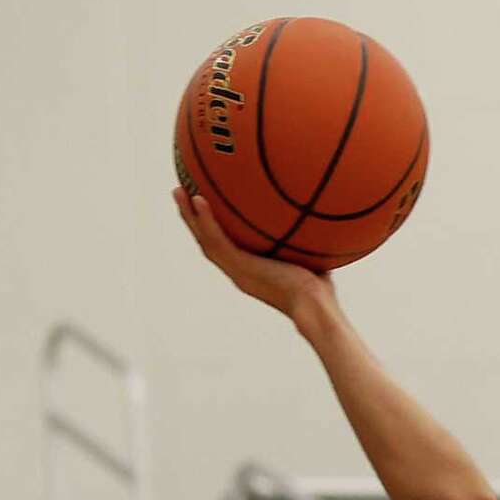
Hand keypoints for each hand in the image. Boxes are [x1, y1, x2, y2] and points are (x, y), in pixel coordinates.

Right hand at [172, 187, 333, 320]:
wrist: (315, 308)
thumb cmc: (320, 293)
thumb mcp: (310, 262)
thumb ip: (305, 244)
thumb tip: (316, 223)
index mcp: (249, 272)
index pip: (224, 248)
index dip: (211, 228)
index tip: (205, 209)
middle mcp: (238, 272)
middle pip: (206, 240)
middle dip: (192, 217)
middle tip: (181, 194)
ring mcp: (236, 271)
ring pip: (203, 239)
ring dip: (189, 215)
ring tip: (178, 191)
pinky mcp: (240, 268)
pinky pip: (217, 239)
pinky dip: (206, 220)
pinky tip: (199, 199)